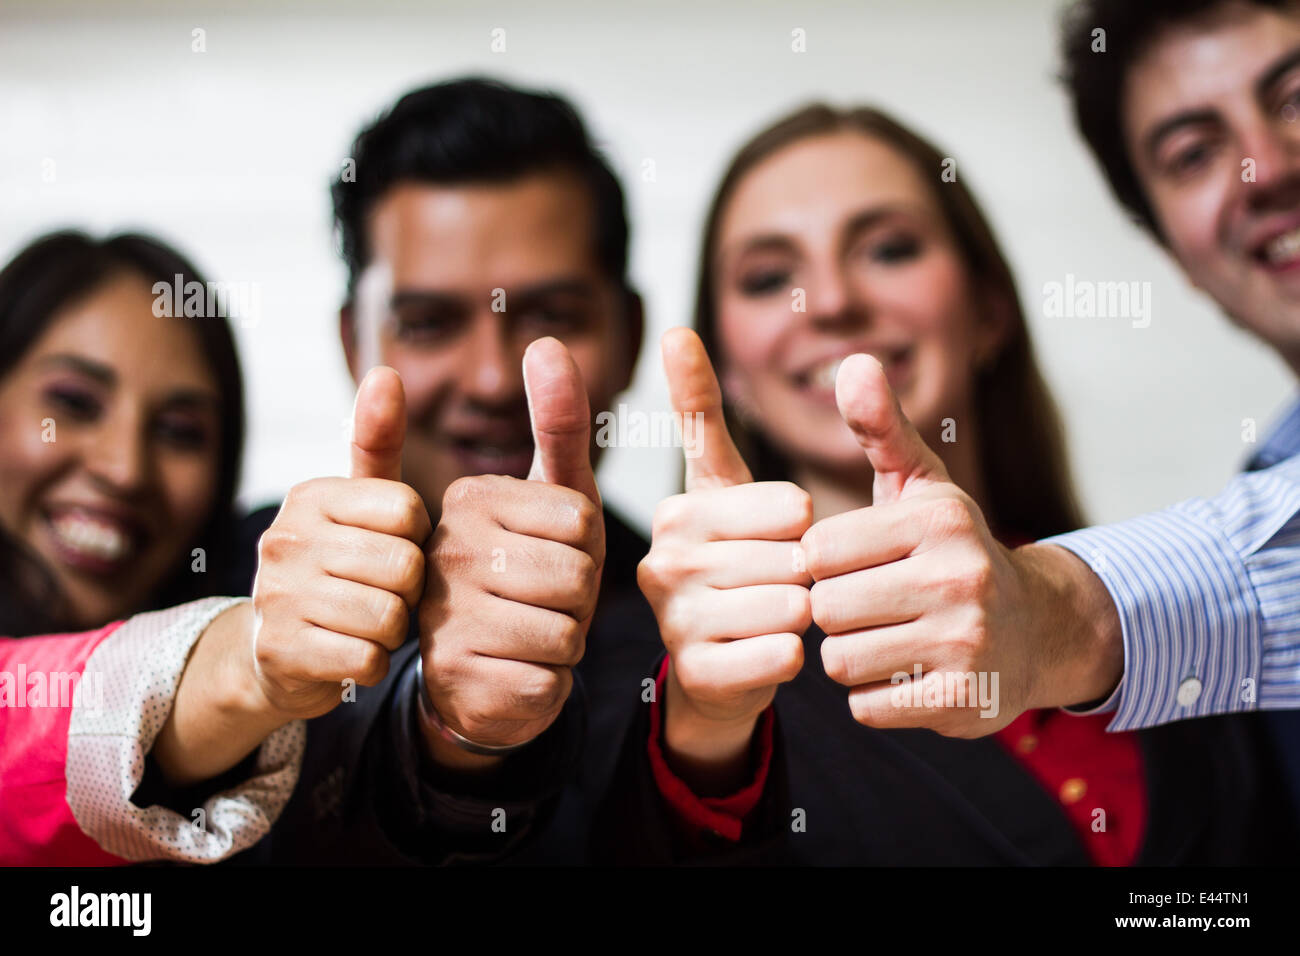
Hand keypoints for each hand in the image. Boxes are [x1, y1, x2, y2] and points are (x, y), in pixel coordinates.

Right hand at [248, 366, 430, 720]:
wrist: (276, 653)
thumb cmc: (339, 568)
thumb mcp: (357, 505)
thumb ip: (377, 442)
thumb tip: (385, 371)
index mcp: (311, 495)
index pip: (409, 512)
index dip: (418, 540)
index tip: (396, 550)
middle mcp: (284, 537)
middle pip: (405, 565)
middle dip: (410, 590)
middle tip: (386, 595)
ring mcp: (276, 596)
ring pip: (390, 616)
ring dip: (394, 630)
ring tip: (370, 623)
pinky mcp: (280, 653)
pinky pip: (368, 659)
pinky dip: (374, 663)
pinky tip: (354, 654)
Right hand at [418, 337, 603, 765]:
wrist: (477, 671)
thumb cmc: (525, 574)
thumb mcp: (552, 498)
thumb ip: (555, 424)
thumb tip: (548, 342)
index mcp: (466, 501)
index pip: (580, 521)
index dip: (585, 549)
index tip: (547, 556)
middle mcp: (441, 553)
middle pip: (577, 576)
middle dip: (579, 598)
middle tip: (540, 603)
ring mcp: (441, 618)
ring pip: (567, 628)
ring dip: (565, 641)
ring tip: (529, 635)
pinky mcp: (455, 679)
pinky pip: (549, 678)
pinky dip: (548, 683)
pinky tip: (514, 674)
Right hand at [637, 328, 809, 788]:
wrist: (717, 666)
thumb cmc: (731, 561)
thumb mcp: (716, 483)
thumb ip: (698, 411)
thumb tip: (674, 329)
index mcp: (677, 510)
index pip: (792, 508)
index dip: (806, 526)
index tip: (781, 536)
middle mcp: (664, 561)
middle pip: (794, 558)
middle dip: (804, 573)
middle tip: (775, 585)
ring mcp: (675, 621)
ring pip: (792, 606)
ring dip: (802, 615)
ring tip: (771, 618)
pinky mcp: (697, 673)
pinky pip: (783, 655)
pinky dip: (794, 655)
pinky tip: (770, 653)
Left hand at [802, 354, 1118, 736]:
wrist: (1038, 629)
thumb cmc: (952, 550)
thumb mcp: (923, 485)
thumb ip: (881, 428)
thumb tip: (853, 361)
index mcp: (936, 519)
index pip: (818, 551)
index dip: (822, 565)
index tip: (849, 566)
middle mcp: (957, 576)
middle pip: (826, 608)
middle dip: (834, 614)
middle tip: (866, 609)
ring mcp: (965, 641)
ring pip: (840, 660)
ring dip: (850, 657)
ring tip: (884, 639)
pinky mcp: (965, 700)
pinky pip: (868, 706)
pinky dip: (873, 697)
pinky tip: (903, 674)